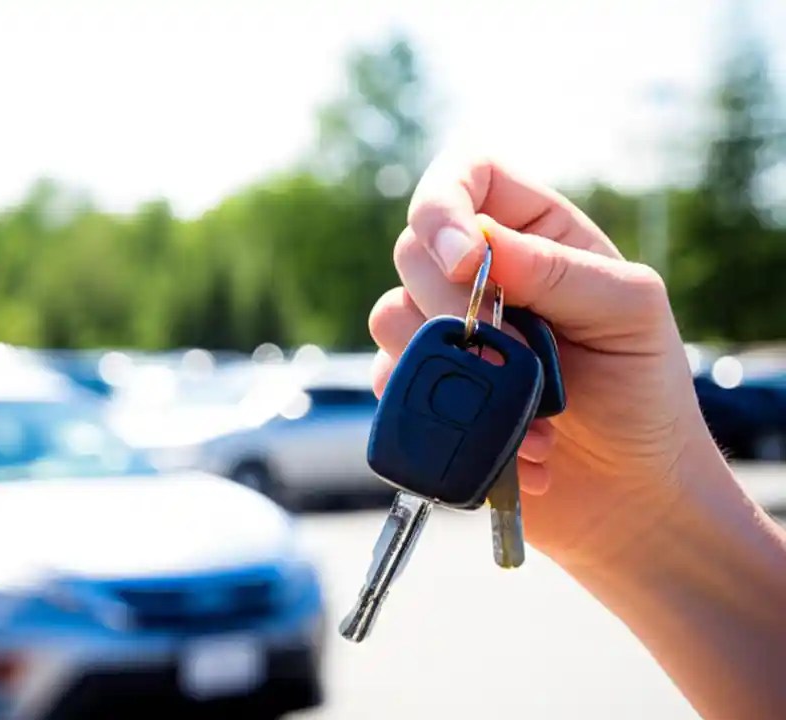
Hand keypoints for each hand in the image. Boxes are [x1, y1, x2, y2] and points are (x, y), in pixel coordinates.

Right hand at [369, 154, 719, 569]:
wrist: (628, 495)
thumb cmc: (643, 395)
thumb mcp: (629, 314)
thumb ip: (560, 271)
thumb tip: (479, 247)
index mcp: (535, 234)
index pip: (464, 174)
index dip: (443, 203)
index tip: (464, 260)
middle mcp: (480, 275)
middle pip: (413, 246)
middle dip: (455, 302)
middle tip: (517, 349)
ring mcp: (445, 334)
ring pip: (389, 315)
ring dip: (457, 368)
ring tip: (525, 406)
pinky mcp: (423, 390)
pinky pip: (390, 381)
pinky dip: (444, 414)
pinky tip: (505, 437)